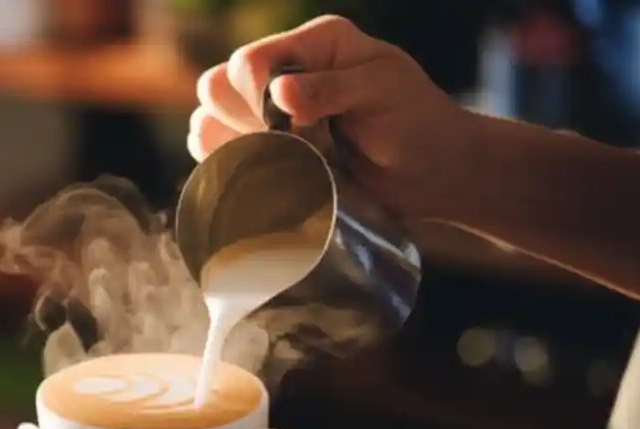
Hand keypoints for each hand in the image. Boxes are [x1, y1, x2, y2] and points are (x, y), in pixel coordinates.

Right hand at [189, 15, 472, 219]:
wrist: (431, 174)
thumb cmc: (417, 122)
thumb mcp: (384, 91)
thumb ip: (333, 88)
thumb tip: (279, 93)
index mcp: (314, 44)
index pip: (250, 61)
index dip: (259, 96)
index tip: (299, 125)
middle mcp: (283, 72)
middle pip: (216, 87)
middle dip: (246, 122)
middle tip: (295, 143)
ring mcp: (267, 114)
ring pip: (208, 122)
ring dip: (238, 146)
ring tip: (286, 159)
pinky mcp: (264, 150)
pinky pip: (217, 154)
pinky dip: (230, 165)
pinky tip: (267, 172)